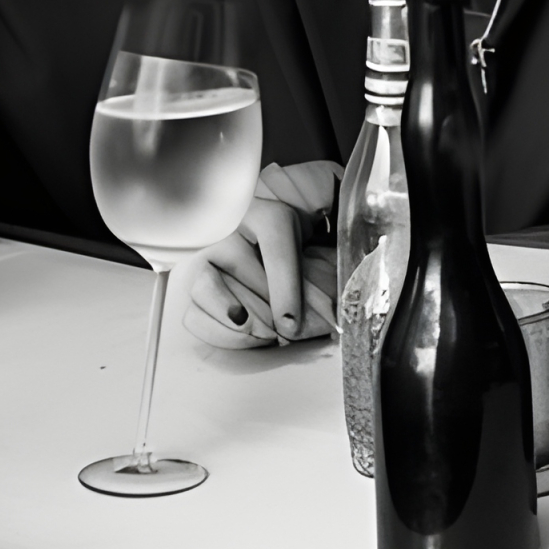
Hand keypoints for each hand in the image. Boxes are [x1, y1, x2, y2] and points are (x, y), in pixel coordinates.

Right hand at [178, 160, 338, 348]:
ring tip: (263, 334)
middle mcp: (231, 225)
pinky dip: (215, 324)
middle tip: (286, 334)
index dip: (286, 289)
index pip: (277, 246)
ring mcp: (206, 248)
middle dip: (268, 310)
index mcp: (269, 214)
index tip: (292, 325)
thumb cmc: (290, 245)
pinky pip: (194, 303)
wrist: (254, 231)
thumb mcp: (312, 244)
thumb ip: (333, 262)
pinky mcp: (191, 273)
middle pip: (245, 271)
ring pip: (209, 285)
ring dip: (237, 316)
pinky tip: (241, 331)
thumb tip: (357, 290)